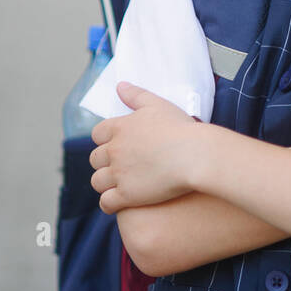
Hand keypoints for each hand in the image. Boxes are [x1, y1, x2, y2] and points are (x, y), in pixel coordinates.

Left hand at [89, 81, 202, 212]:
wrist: (195, 155)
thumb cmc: (181, 128)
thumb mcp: (158, 104)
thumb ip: (135, 95)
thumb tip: (119, 86)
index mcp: (119, 128)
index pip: (97, 134)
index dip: (105, 140)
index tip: (117, 145)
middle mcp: (114, 150)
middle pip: (95, 159)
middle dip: (104, 163)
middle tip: (119, 166)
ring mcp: (119, 174)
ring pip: (97, 182)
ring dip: (105, 183)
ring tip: (118, 185)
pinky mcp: (127, 195)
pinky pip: (106, 203)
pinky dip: (109, 204)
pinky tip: (118, 203)